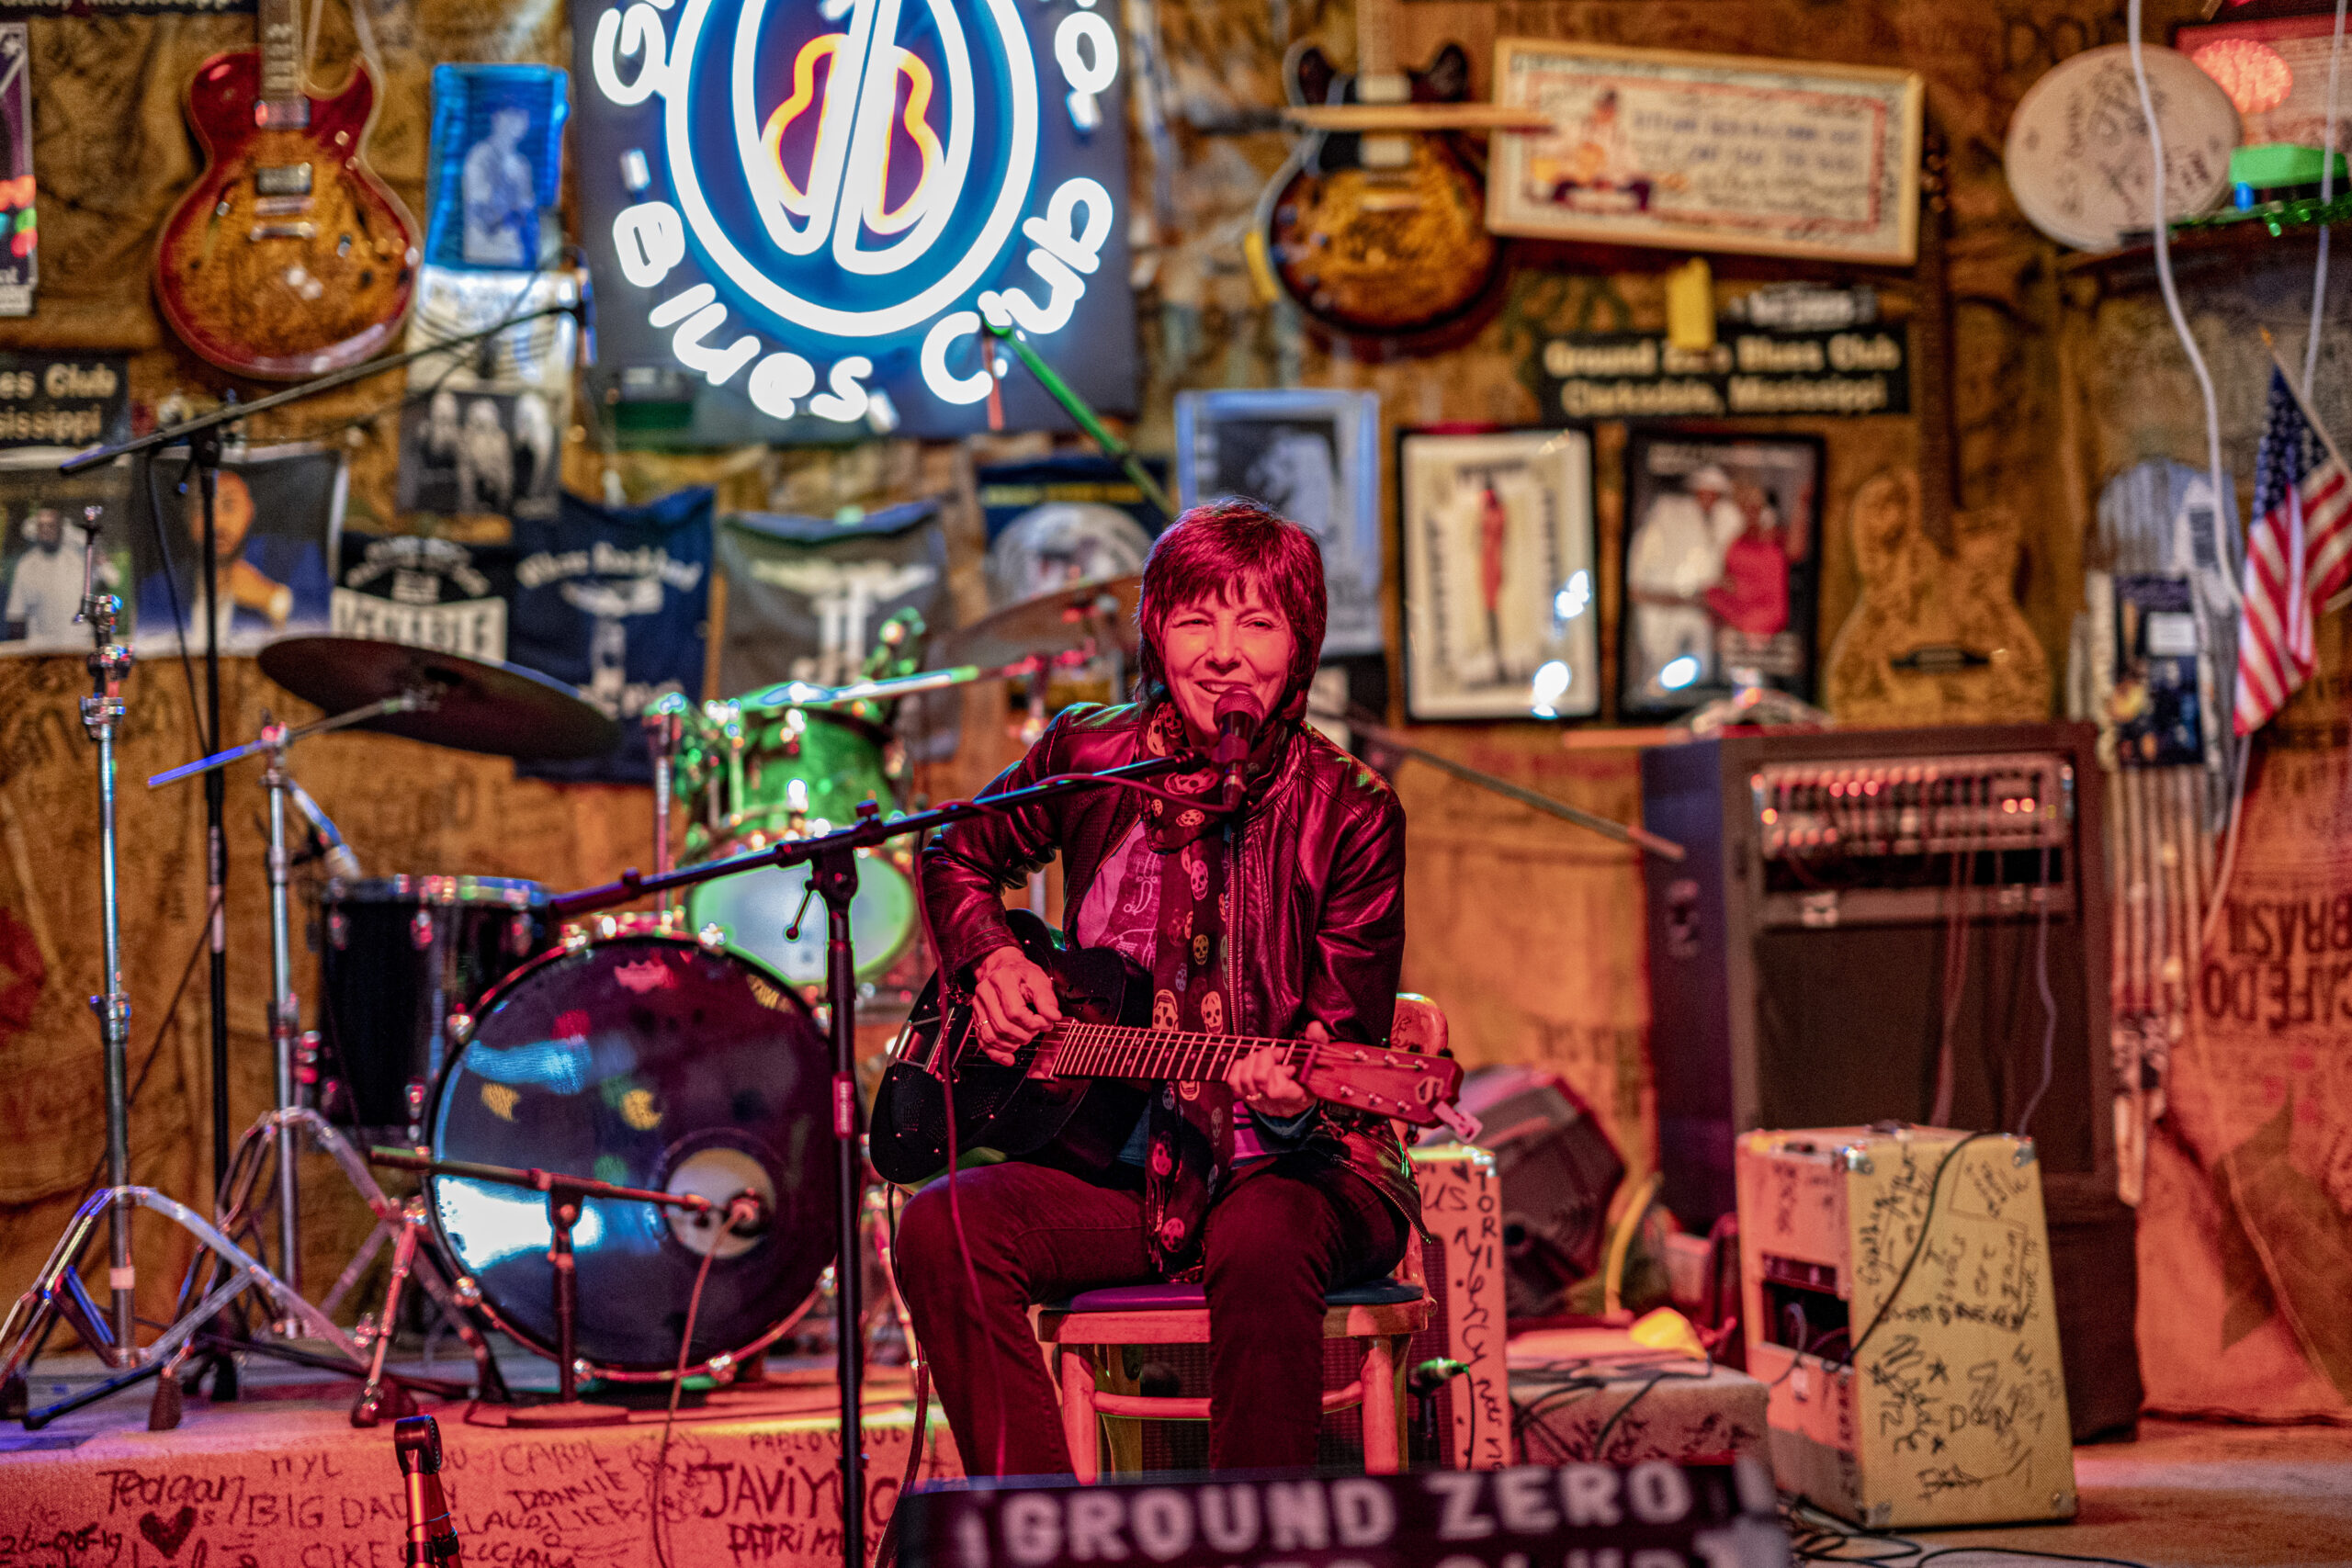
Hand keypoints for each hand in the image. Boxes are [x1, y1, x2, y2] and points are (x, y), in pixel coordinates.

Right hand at [967, 945, 1062, 1065]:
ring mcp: (979, 1005)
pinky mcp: (977, 1016)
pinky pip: (982, 1040)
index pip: (1015, 1012)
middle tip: (1036, 1031)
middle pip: (1003, 1025)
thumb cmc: (1021, 973)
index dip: (1033, 1023)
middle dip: (1024, 1034)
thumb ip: (1047, 999)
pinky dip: (996, 1053)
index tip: (1045, 1023)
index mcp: (1002, 980)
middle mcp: (986, 992)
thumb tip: (1053, 1017)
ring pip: (991, 1035)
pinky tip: (1008, 1058)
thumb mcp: (1039, 980)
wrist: (1003, 967)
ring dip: (1011, 1044)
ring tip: (1025, 1038)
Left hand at [1227, 1022, 1320, 1118]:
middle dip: (1266, 1057)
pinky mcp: (1247, 1097)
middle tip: (1277, 1053)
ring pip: (1244, 1078)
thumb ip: (1319, 1042)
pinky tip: (1252, 1062)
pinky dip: (1239, 1066)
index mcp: (1295, 1098)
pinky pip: (1233, 1081)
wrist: (1302, 1095)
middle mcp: (1274, 1104)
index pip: (1276, 1090)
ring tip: (1266, 1057)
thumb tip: (1314, 1027)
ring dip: (1253, 1059)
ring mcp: (1259, 1102)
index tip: (1289, 1065)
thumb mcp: (1320, 1059)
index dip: (1278, 1072)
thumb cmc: (1311, 1076)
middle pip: (1258, 1078)